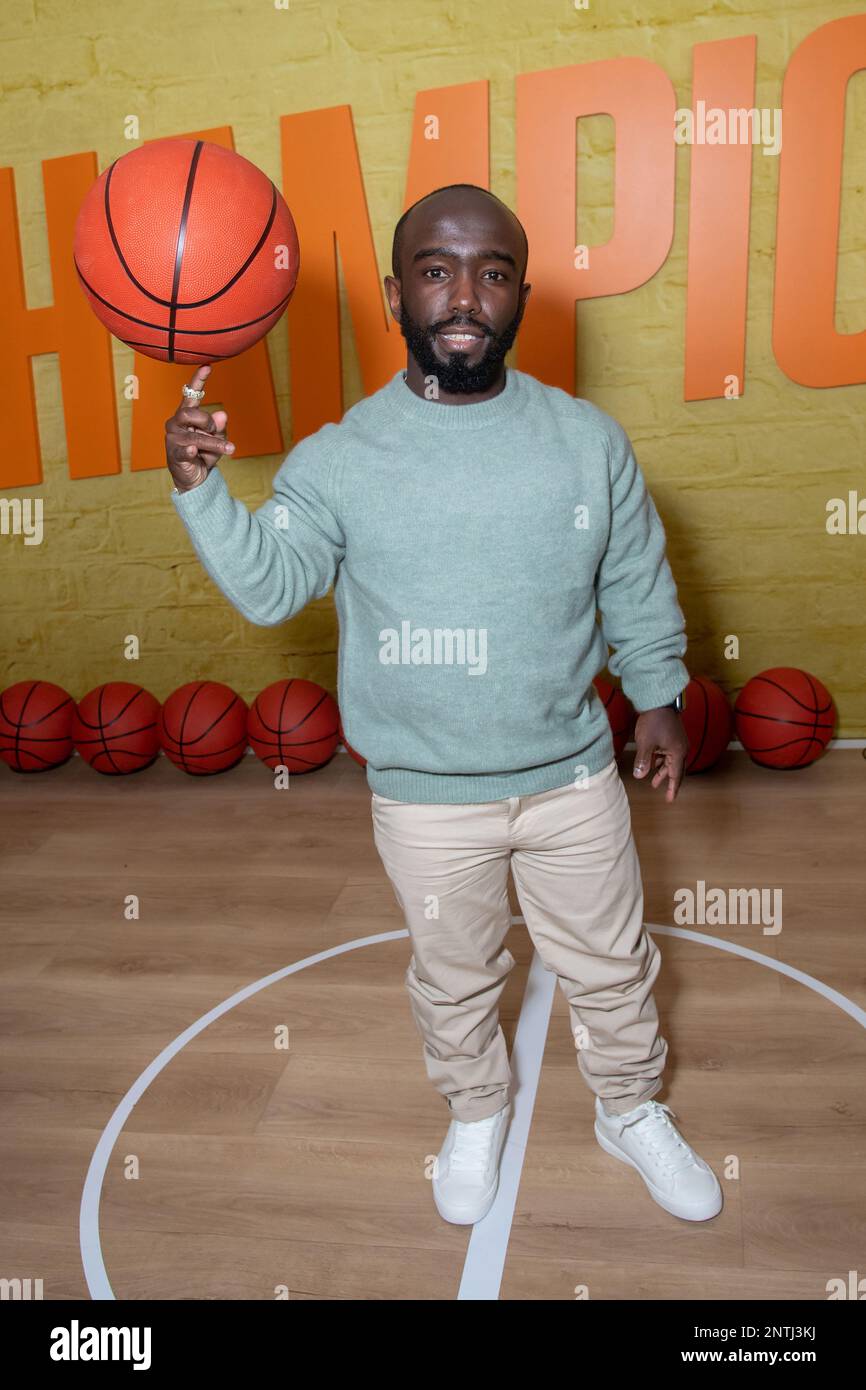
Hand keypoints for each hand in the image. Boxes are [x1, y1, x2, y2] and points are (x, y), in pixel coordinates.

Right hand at [165, 364, 235, 491]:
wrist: (196, 479)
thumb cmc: (204, 454)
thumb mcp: (217, 439)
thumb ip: (219, 428)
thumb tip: (222, 414)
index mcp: (186, 415)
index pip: (190, 394)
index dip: (198, 380)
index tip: (207, 366)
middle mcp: (176, 424)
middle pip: (189, 413)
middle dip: (207, 422)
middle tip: (217, 432)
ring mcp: (173, 439)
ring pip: (193, 435)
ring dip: (213, 442)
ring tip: (229, 449)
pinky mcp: (174, 455)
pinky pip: (184, 450)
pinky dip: (191, 451)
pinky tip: (194, 452)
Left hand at [632, 707, 688, 802]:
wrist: (659, 700)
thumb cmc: (653, 721)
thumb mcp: (646, 743)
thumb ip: (643, 761)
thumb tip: (639, 776)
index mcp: (677, 752)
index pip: (676, 775)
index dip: (673, 788)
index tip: (670, 800)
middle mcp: (680, 748)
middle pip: (676, 769)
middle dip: (669, 781)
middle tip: (665, 793)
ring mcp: (677, 741)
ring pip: (670, 761)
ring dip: (662, 771)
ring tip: (654, 781)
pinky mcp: (671, 735)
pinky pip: (668, 753)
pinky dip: (660, 761)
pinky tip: (652, 763)